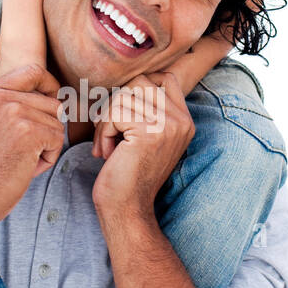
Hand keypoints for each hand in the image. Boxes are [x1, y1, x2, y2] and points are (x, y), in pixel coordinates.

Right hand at [0, 64, 64, 230]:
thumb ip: (13, 106)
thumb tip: (58, 98)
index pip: (33, 71)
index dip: (50, 85)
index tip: (53, 101)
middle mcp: (0, 96)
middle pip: (52, 103)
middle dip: (47, 130)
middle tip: (23, 152)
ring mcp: (14, 111)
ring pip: (57, 123)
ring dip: (47, 146)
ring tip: (21, 160)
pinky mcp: (28, 131)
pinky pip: (58, 140)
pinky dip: (48, 159)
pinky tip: (26, 168)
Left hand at [91, 72, 194, 221]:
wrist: (127, 209)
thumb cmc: (128, 174)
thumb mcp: (145, 137)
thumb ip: (147, 110)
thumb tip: (128, 80)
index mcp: (184, 121)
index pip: (165, 78)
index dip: (137, 88)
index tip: (122, 115)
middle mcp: (182, 120)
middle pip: (140, 82)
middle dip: (116, 104)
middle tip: (109, 132)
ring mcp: (169, 125)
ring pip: (124, 96)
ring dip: (106, 120)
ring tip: (108, 146)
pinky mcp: (150, 132)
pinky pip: (115, 113)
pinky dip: (103, 132)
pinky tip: (107, 153)